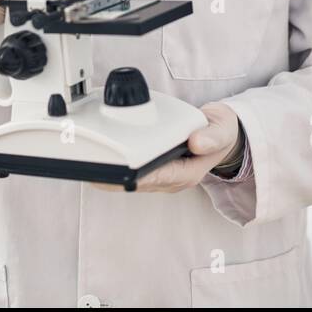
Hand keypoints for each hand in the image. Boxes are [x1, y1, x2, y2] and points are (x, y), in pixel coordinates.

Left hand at [92, 102, 241, 193]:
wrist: (221, 133)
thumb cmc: (219, 131)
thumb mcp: (223, 129)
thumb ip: (213, 136)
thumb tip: (197, 142)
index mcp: (189, 172)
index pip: (159, 177)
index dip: (138, 175)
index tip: (119, 172)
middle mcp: (173, 178)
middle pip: (140, 181)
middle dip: (115, 177)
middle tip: (92, 167)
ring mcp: (163, 176)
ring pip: (133, 180)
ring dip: (112, 175)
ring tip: (88, 165)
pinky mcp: (154, 169)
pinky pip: (133, 173)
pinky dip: (116, 167)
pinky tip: (99, 161)